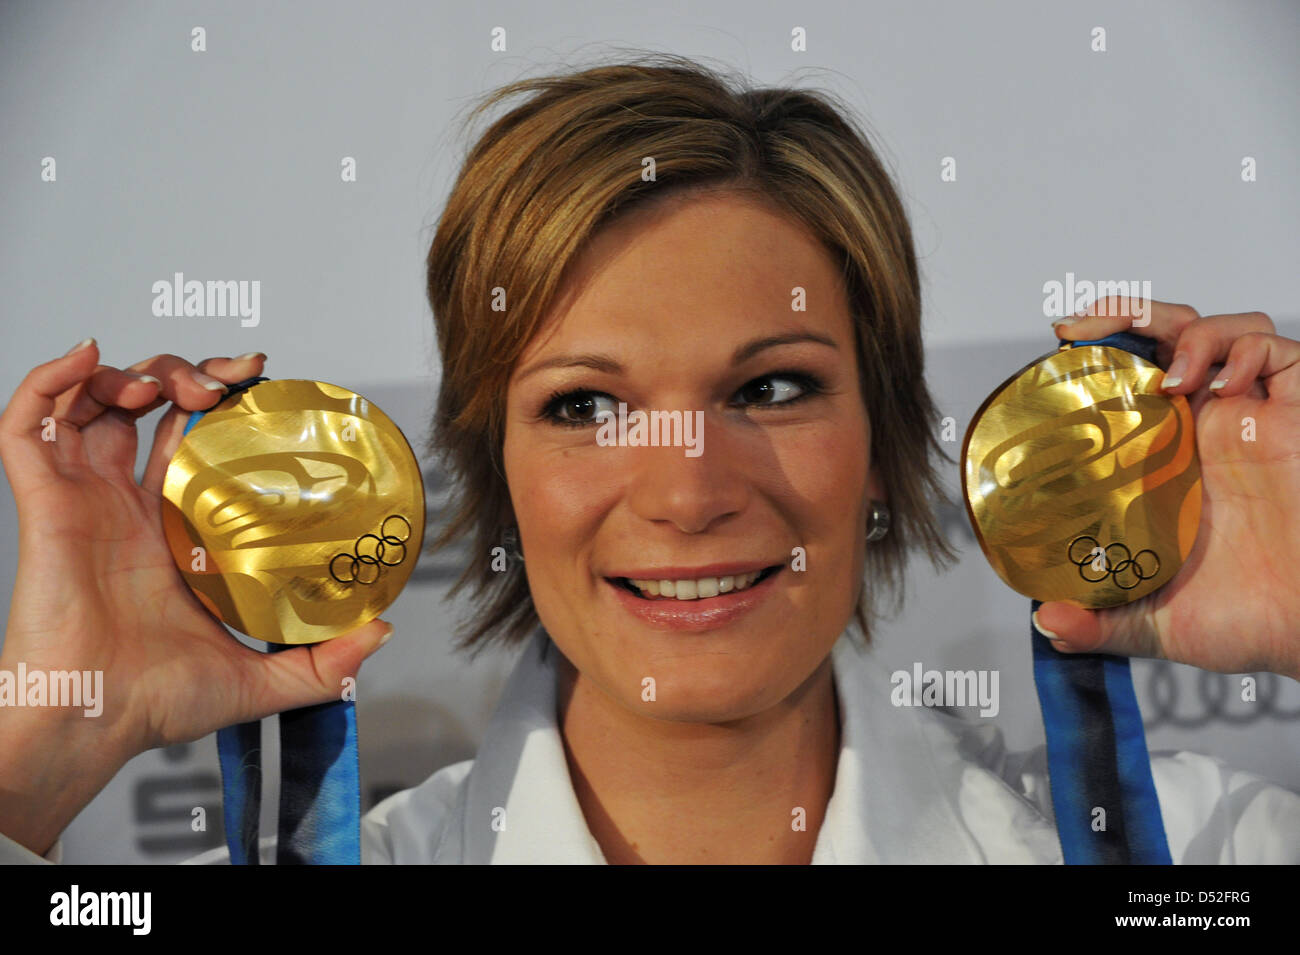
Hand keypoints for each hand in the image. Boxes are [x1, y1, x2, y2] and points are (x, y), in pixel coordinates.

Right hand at [0, 341, 392, 853]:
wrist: (92, 724)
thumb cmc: (154, 704)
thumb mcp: (260, 680)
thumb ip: (324, 662)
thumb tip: (380, 631)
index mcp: (172, 533)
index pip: (193, 444)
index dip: (220, 404)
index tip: (258, 381)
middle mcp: (127, 507)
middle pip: (149, 410)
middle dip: (186, 375)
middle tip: (224, 382)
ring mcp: (84, 500)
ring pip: (93, 405)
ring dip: (131, 373)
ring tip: (170, 385)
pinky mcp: (44, 503)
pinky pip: (26, 426)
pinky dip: (48, 381)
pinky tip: (86, 357)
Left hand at [1035, 299, 1299, 680]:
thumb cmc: (1249, 620)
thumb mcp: (1152, 622)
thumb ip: (1098, 620)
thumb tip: (1048, 620)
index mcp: (1168, 462)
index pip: (1128, 384)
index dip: (1098, 357)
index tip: (1059, 349)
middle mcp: (1207, 430)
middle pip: (1166, 339)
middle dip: (1124, 316)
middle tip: (1079, 327)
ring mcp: (1253, 418)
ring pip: (1222, 332)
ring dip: (1190, 332)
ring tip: (1171, 374)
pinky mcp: (1298, 415)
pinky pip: (1280, 352)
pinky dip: (1247, 350)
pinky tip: (1225, 385)